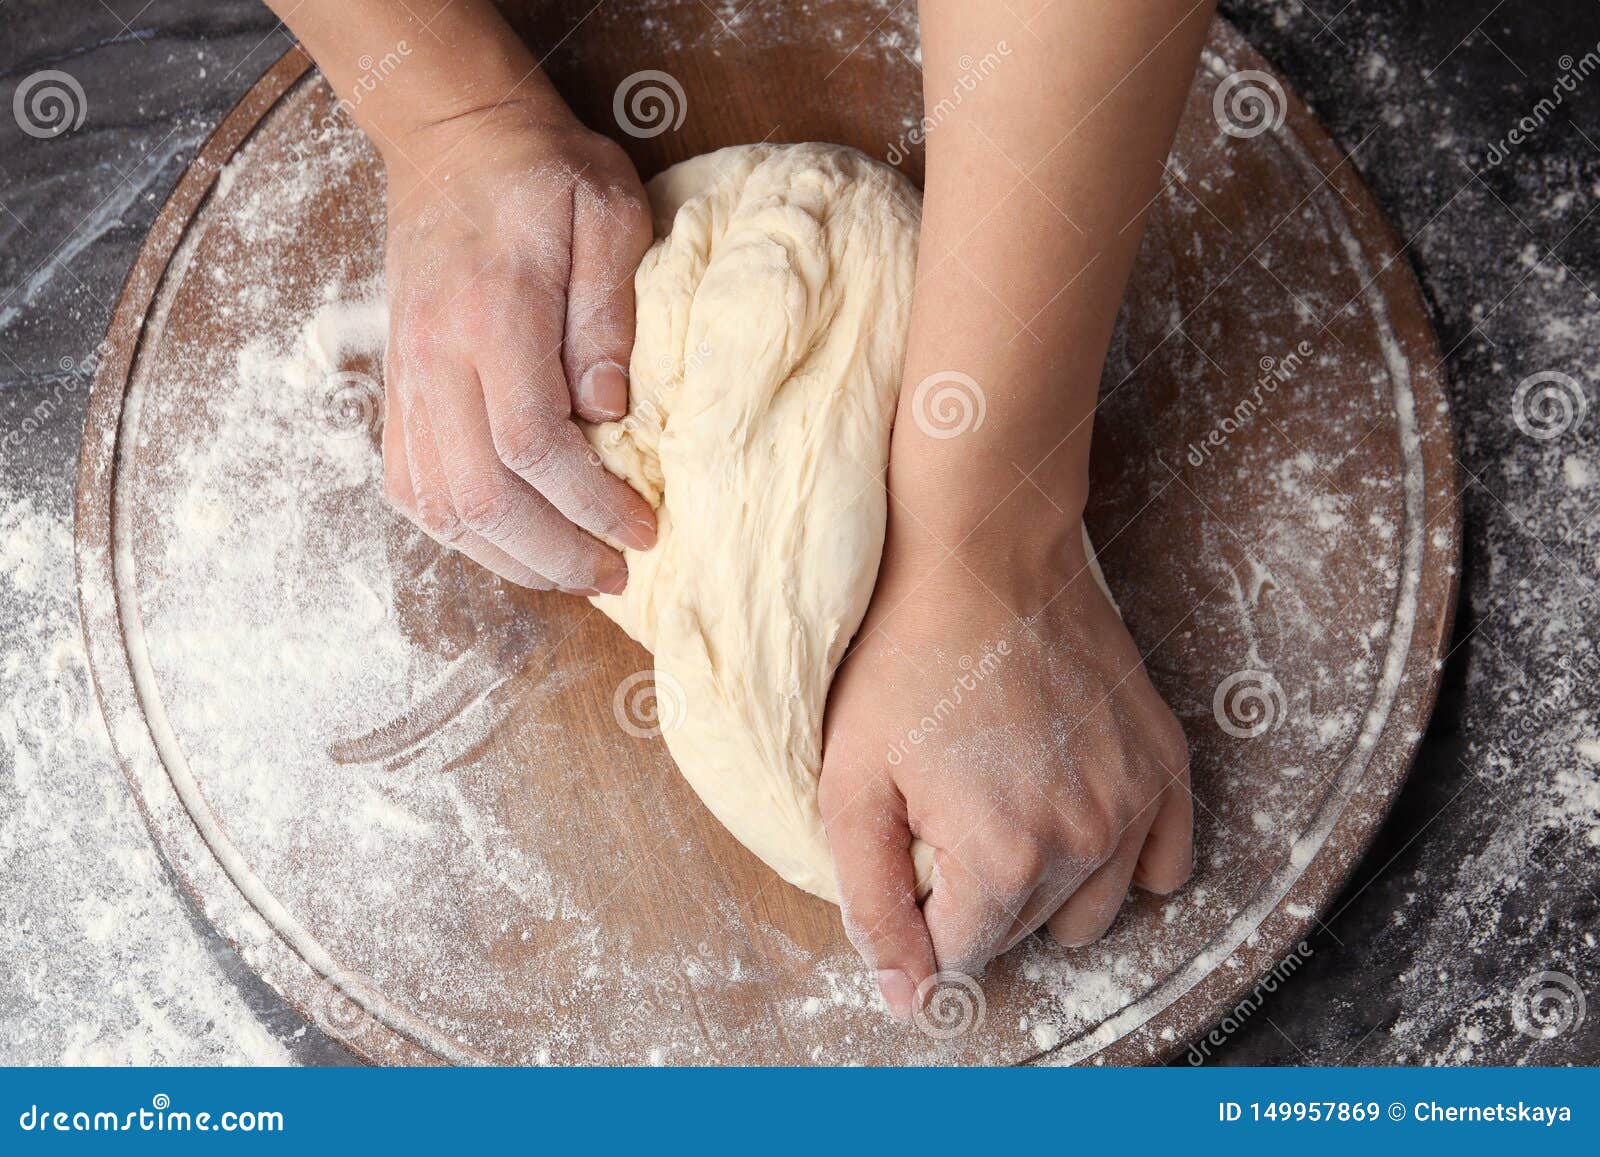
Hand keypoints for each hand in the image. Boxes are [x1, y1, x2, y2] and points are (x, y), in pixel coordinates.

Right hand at [379, 102, 656, 592]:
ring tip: (572, 571)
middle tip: (616, 573)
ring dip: (508, 556)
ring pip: (438, 506)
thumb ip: (610, 313)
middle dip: (555, 553)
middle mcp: (434, 359)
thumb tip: (612, 413)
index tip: (644, 529)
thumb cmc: (542, 173)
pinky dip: (460, 531)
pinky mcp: (397, 388)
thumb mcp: (607, 212)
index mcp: (491, 315)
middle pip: (481, 497)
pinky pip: (411, 486)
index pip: (532, 446)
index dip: (590, 503)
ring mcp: (406, 377)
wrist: (452, 137)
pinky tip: (512, 541)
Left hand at [819, 519, 1192, 1020]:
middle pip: (1024, 934)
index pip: (963, 956)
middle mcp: (1084, 843)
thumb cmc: (903, 663)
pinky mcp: (1165, 761)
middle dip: (977, 896)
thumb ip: (874, 908)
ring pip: (1090, 911)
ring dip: (1045, 887)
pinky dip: (1120, 859)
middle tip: (946, 811)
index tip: (911, 857)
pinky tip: (1073, 812)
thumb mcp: (852, 787)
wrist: (983, 557)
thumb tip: (909, 1005)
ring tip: (1005, 809)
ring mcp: (1136, 802)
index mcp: (1003, 859)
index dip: (924, 916)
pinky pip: (1162, 863)